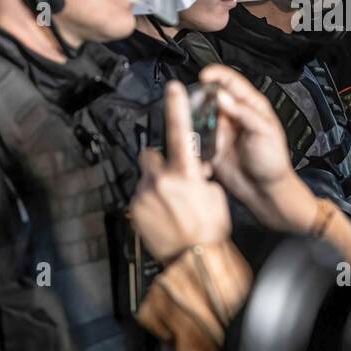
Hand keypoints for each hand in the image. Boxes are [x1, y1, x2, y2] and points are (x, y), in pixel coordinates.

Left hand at [130, 81, 229, 262]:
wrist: (194, 262)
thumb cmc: (209, 232)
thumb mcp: (215, 196)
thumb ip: (202, 177)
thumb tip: (195, 170)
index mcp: (185, 175)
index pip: (180, 133)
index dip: (176, 107)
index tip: (173, 89)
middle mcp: (161, 182)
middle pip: (152, 155)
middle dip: (160, 161)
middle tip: (173, 177)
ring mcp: (145, 197)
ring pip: (145, 177)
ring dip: (156, 184)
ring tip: (170, 204)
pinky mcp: (135, 210)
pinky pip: (140, 196)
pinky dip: (150, 201)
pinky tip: (163, 215)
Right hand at [198, 64, 318, 232]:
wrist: (265, 190)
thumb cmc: (273, 161)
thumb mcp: (264, 132)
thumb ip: (244, 113)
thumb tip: (223, 96)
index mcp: (250, 105)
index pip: (231, 81)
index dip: (217, 74)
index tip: (204, 75)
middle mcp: (233, 115)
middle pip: (210, 96)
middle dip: (201, 96)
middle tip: (196, 102)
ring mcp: (220, 130)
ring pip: (200, 115)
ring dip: (196, 118)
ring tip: (198, 124)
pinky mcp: (211, 146)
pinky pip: (197, 137)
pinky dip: (194, 137)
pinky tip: (199, 142)